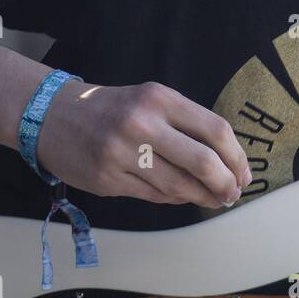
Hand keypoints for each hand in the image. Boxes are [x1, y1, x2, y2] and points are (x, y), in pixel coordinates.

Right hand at [35, 79, 251, 207]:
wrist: (54, 115)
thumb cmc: (114, 109)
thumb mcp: (151, 100)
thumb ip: (187, 125)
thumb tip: (227, 162)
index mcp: (159, 99)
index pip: (215, 130)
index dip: (237, 156)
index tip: (244, 171)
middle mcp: (142, 124)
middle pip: (203, 162)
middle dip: (226, 183)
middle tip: (234, 192)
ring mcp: (122, 154)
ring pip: (179, 186)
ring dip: (203, 197)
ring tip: (215, 199)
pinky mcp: (107, 179)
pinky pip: (154, 196)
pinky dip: (175, 199)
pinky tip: (184, 196)